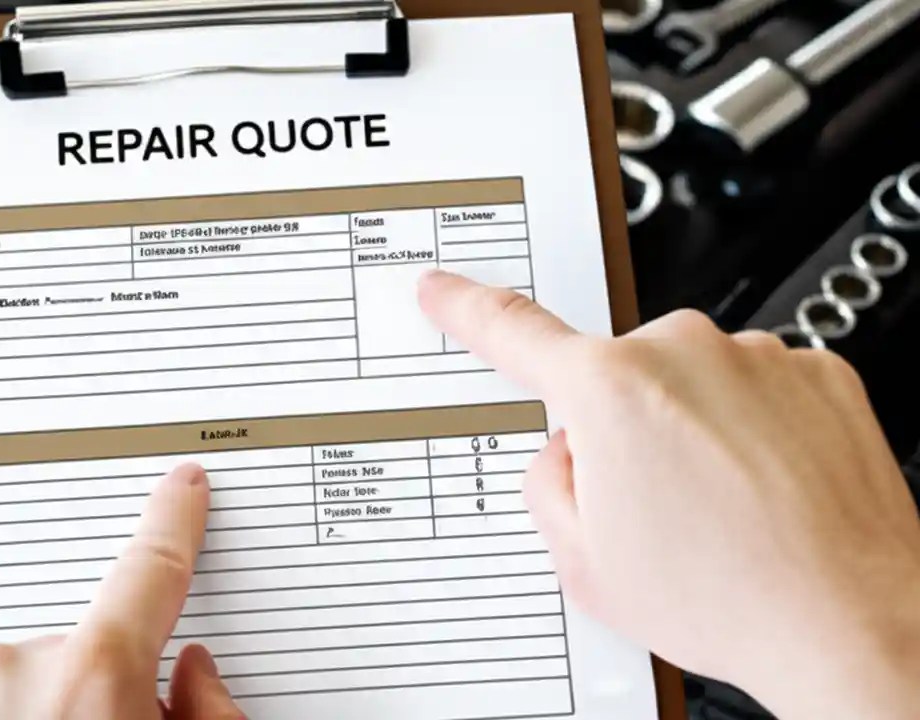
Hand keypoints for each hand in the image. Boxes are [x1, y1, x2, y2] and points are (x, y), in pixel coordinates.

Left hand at [0, 463, 242, 719]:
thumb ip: (209, 713)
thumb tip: (195, 674)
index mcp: (97, 674)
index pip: (153, 571)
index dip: (175, 523)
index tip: (183, 488)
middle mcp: (20, 668)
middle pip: (86, 644)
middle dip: (101, 686)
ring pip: (26, 675)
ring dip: (42, 709)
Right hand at [417, 270, 919, 718]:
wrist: (852, 623)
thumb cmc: (729, 597)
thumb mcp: (582, 562)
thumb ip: (546, 483)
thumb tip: (566, 453)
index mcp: (608, 392)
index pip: (512, 332)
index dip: (465, 307)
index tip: (443, 287)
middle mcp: (683, 353)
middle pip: (615, 378)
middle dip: (618, 431)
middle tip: (652, 507)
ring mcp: (758, 359)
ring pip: (690, 384)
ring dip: (691, 431)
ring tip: (720, 511)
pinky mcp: (819, 374)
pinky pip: (756, 390)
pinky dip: (753, 432)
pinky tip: (764, 491)